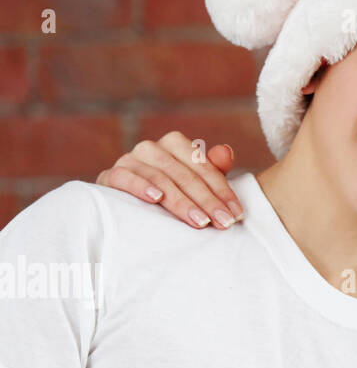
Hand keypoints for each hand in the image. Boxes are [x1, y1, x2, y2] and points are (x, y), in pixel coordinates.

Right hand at [95, 131, 241, 228]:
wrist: (120, 204)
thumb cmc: (167, 192)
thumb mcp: (193, 182)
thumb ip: (212, 168)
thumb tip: (226, 152)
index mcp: (175, 144)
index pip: (204, 168)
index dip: (222, 192)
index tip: (236, 215)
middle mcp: (152, 147)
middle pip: (185, 175)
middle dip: (207, 201)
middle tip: (223, 223)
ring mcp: (129, 159)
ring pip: (161, 178)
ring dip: (182, 201)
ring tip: (199, 221)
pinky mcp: (110, 175)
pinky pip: (126, 177)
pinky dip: (141, 186)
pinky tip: (156, 199)